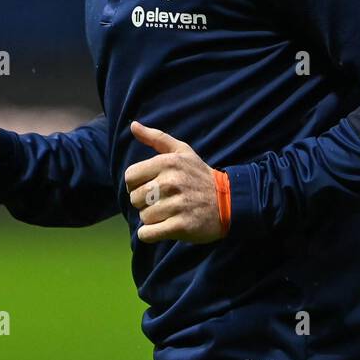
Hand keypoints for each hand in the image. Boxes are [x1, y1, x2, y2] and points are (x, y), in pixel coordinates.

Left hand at [123, 121, 224, 243]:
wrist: (229, 201)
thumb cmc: (199, 175)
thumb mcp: (182, 151)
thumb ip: (156, 137)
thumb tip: (133, 125)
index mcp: (167, 162)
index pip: (130, 177)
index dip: (137, 184)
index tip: (150, 186)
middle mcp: (170, 182)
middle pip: (135, 198)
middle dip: (146, 202)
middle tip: (163, 201)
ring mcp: (176, 205)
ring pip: (143, 217)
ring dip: (152, 219)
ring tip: (169, 213)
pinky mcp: (181, 226)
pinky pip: (148, 234)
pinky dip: (151, 234)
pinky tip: (163, 227)